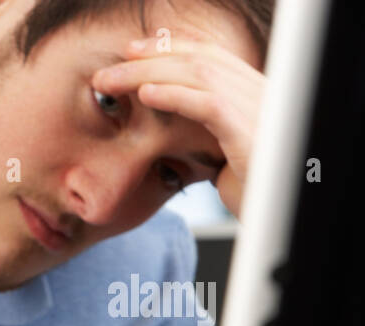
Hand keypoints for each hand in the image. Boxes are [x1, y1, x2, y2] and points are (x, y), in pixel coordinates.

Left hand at [93, 32, 264, 217]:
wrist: (277, 215)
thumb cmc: (251, 192)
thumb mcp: (226, 155)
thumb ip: (207, 132)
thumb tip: (170, 129)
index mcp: (256, 93)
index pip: (211, 56)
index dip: (170, 49)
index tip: (132, 52)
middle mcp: (262, 92)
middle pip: (201, 59)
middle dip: (151, 58)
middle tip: (110, 67)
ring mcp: (261, 109)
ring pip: (200, 75)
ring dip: (148, 74)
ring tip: (111, 81)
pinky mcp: (251, 132)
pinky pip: (209, 104)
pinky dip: (174, 96)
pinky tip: (144, 95)